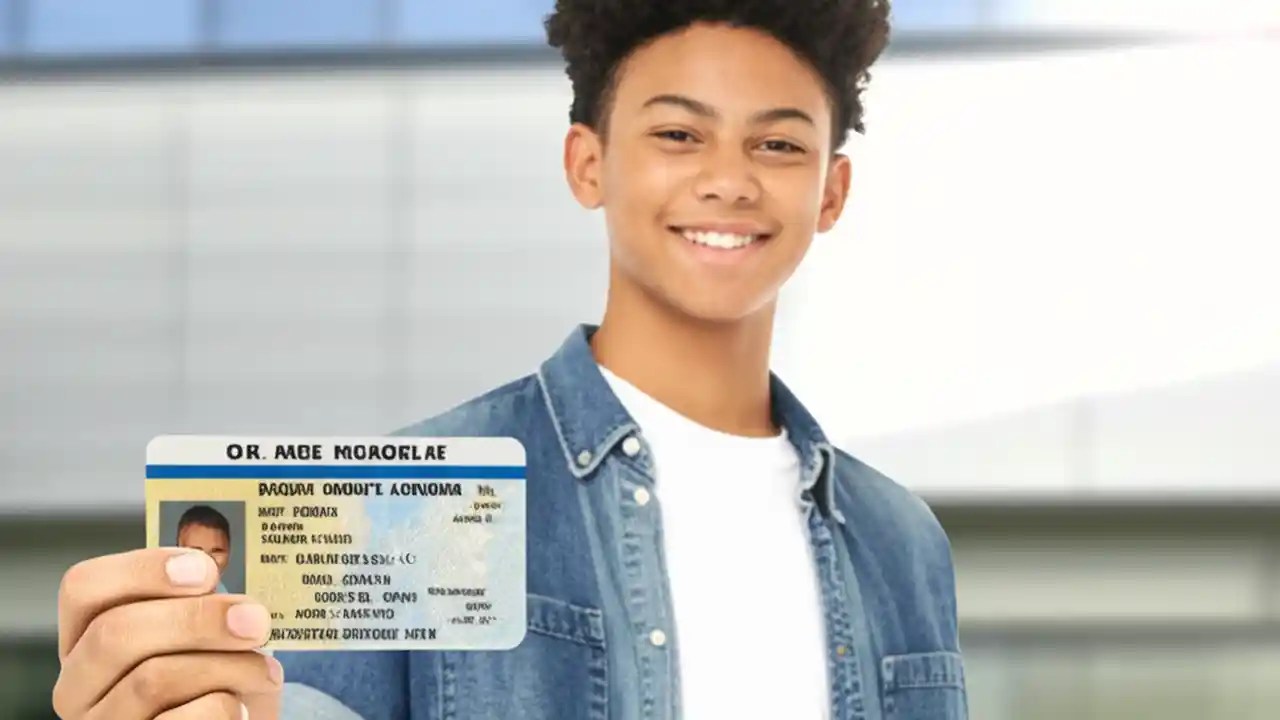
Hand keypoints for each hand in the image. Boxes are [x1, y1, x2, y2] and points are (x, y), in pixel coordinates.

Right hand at [53, 548, 283, 718]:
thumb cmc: (212, 683)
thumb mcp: (199, 639)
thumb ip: (197, 607)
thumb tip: (224, 591)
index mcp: (87, 640)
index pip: (84, 588)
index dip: (143, 570)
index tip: (205, 570)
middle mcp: (77, 685)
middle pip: (116, 633)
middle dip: (198, 619)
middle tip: (256, 620)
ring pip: (151, 680)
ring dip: (227, 667)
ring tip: (265, 671)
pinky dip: (226, 708)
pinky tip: (244, 709)